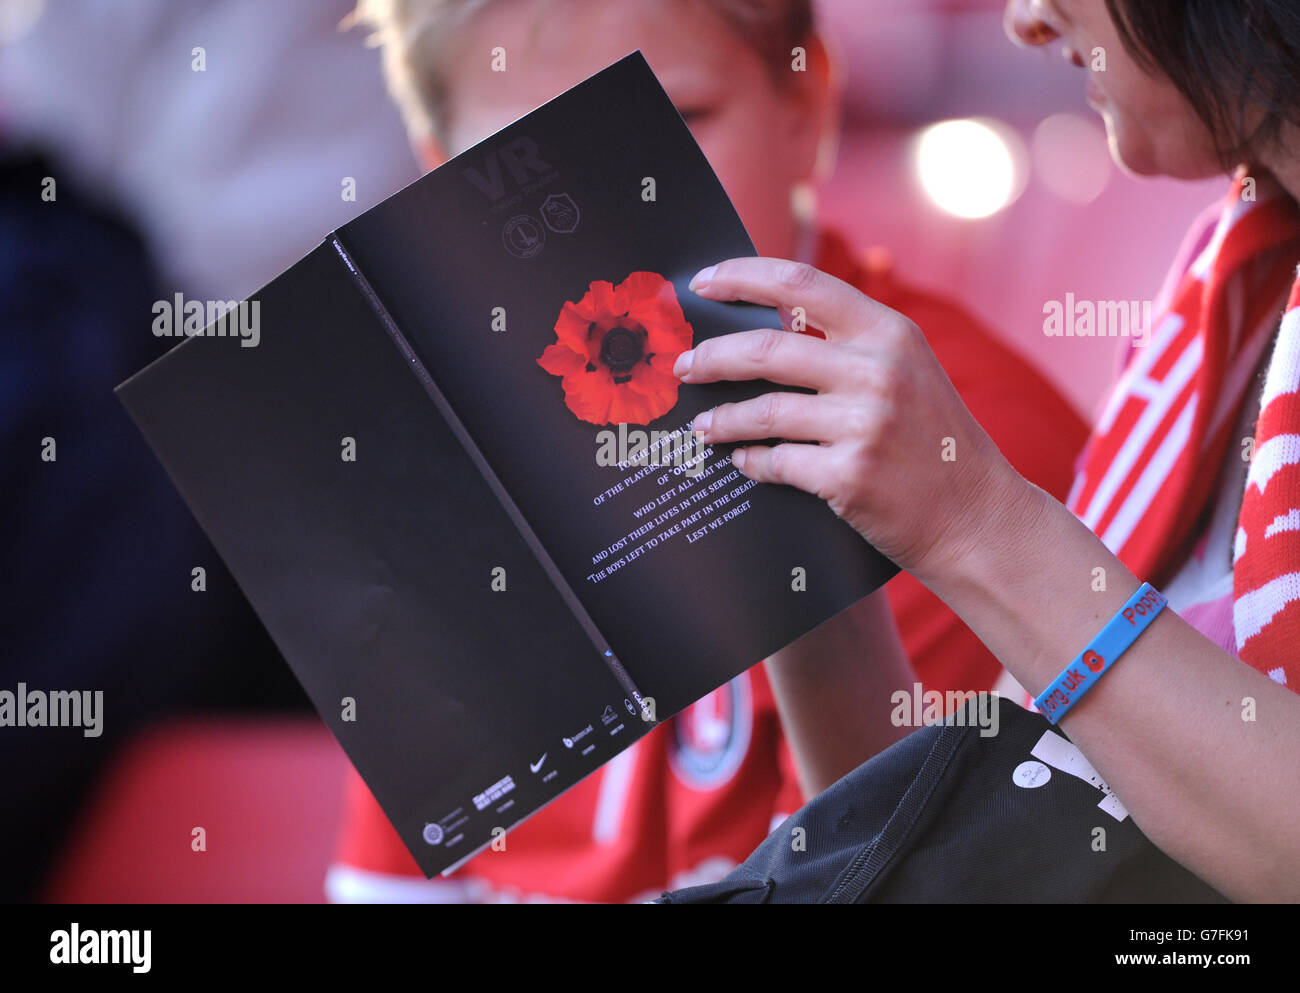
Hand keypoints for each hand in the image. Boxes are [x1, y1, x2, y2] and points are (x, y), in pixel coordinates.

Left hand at [675, 257, 1031, 584]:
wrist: (978, 517)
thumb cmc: (935, 444)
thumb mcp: (909, 372)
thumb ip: (850, 346)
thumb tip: (761, 335)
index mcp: (890, 332)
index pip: (800, 284)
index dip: (742, 277)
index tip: (703, 284)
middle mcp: (878, 370)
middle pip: (765, 349)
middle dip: (711, 357)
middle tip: (684, 367)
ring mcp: (865, 424)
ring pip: (762, 411)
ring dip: (722, 419)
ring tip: (703, 425)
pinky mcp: (849, 475)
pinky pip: (775, 462)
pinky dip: (751, 462)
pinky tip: (743, 462)